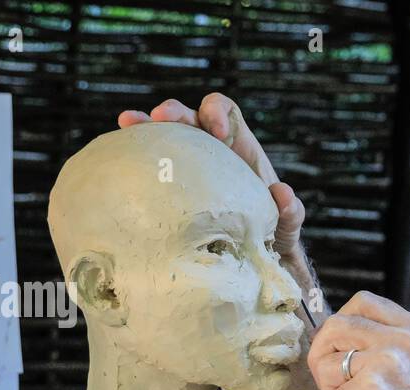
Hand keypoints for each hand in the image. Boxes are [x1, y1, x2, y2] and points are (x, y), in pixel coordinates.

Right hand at [118, 93, 305, 259]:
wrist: (254, 257)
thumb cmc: (272, 233)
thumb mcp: (287, 224)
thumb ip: (291, 210)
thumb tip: (283, 194)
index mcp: (239, 149)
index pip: (226, 113)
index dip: (217, 112)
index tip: (215, 129)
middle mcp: (211, 151)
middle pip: (189, 118)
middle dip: (176, 112)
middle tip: (162, 116)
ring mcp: (187, 167)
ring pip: (164, 137)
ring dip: (146, 126)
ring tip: (129, 122)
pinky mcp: (171, 187)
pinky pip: (152, 165)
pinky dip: (135, 153)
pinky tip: (118, 152)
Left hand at [307, 291, 409, 389]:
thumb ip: (387, 342)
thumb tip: (333, 333)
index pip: (363, 301)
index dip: (342, 322)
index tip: (339, 346)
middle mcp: (403, 338)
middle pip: (335, 325)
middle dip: (321, 354)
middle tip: (332, 381)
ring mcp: (386, 361)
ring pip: (325, 363)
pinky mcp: (370, 388)